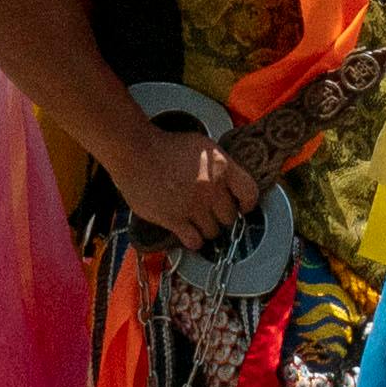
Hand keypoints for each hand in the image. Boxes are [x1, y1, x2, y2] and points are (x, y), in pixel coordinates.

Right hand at [110, 126, 263, 246]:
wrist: (135, 151)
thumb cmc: (166, 145)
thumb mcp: (202, 146)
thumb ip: (220, 164)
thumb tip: (231, 182)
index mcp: (222, 167)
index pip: (250, 194)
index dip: (247, 203)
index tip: (242, 207)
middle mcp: (212, 189)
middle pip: (230, 217)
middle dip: (221, 216)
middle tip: (211, 211)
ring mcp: (193, 206)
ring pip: (213, 232)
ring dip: (206, 228)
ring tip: (197, 220)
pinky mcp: (174, 220)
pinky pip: (194, 241)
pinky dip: (193, 239)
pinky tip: (188, 232)